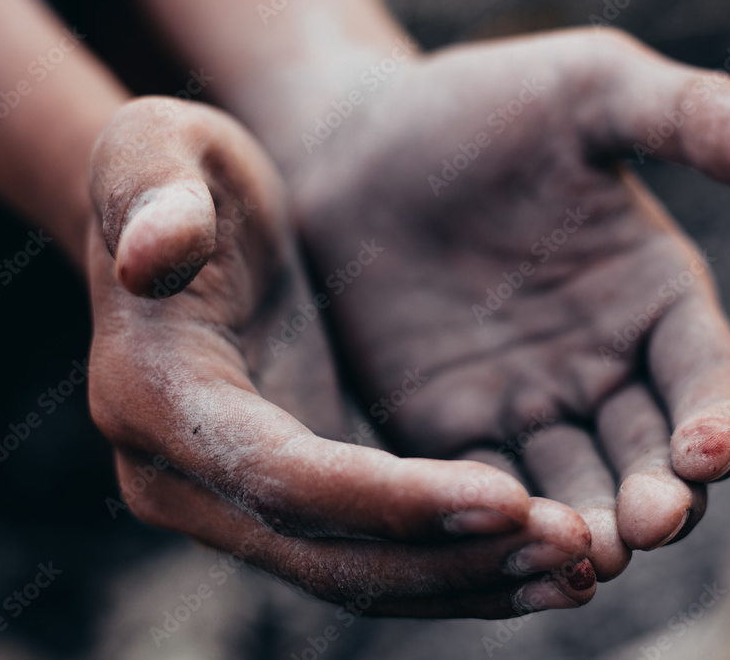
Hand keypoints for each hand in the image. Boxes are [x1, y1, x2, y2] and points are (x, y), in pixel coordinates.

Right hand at [84, 97, 596, 617]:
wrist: (180, 225)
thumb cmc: (176, 177)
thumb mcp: (153, 149)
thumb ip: (150, 189)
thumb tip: (153, 250)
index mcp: (154, 394)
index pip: (281, 477)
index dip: (392, 499)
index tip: (509, 499)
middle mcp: (180, 474)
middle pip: (329, 555)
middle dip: (453, 559)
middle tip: (577, 553)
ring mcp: (231, 498)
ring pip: (358, 574)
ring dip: (468, 579)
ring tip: (579, 570)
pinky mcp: (285, 496)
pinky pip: (371, 554)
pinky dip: (450, 563)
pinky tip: (533, 556)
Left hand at [292, 28, 729, 578]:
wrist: (354, 146)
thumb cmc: (478, 107)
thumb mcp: (590, 91)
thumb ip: (693, 117)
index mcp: (654, 299)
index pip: (708, 378)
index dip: (719, 419)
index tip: (708, 450)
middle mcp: (600, 366)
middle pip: (650, 457)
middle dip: (660, 498)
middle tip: (649, 524)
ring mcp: (525, 405)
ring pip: (575, 492)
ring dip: (588, 531)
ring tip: (585, 555)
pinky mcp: (449, 430)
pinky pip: (484, 492)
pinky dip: (501, 524)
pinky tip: (502, 540)